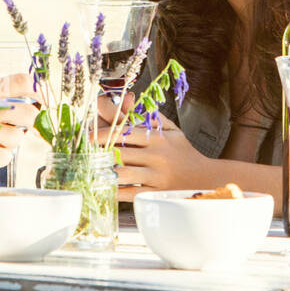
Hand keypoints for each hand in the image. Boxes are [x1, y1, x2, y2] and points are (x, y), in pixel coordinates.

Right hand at [0, 72, 40, 170]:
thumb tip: (32, 94)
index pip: (22, 82)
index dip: (40, 90)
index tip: (47, 99)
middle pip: (29, 114)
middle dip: (27, 121)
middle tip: (16, 124)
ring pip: (18, 138)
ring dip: (11, 141)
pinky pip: (6, 157)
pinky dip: (0, 156)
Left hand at [95, 92, 209, 200]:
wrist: (205, 178)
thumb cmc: (181, 151)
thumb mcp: (168, 129)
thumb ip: (146, 115)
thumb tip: (124, 97)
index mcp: (157, 136)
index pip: (124, 132)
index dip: (102, 134)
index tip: (88, 137)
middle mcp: (157, 155)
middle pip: (120, 152)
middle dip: (99, 153)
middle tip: (84, 154)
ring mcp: (157, 176)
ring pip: (123, 173)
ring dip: (105, 172)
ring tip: (90, 170)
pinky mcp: (156, 193)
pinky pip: (130, 193)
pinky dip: (114, 192)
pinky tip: (104, 188)